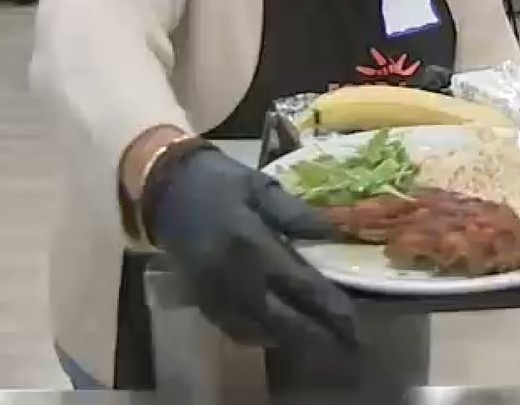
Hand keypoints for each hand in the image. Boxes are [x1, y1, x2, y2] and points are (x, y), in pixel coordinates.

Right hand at [146, 145, 357, 350]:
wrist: (165, 186)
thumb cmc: (220, 181)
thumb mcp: (262, 186)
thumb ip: (297, 215)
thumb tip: (333, 235)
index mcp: (251, 244)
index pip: (299, 286)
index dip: (329, 307)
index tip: (353, 321)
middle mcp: (232, 276)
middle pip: (281, 320)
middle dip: (316, 333)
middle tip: (345, 339)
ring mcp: (213, 292)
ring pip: (257, 330)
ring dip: (290, 337)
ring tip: (318, 336)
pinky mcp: (199, 298)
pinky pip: (233, 328)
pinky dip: (259, 334)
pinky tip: (278, 329)